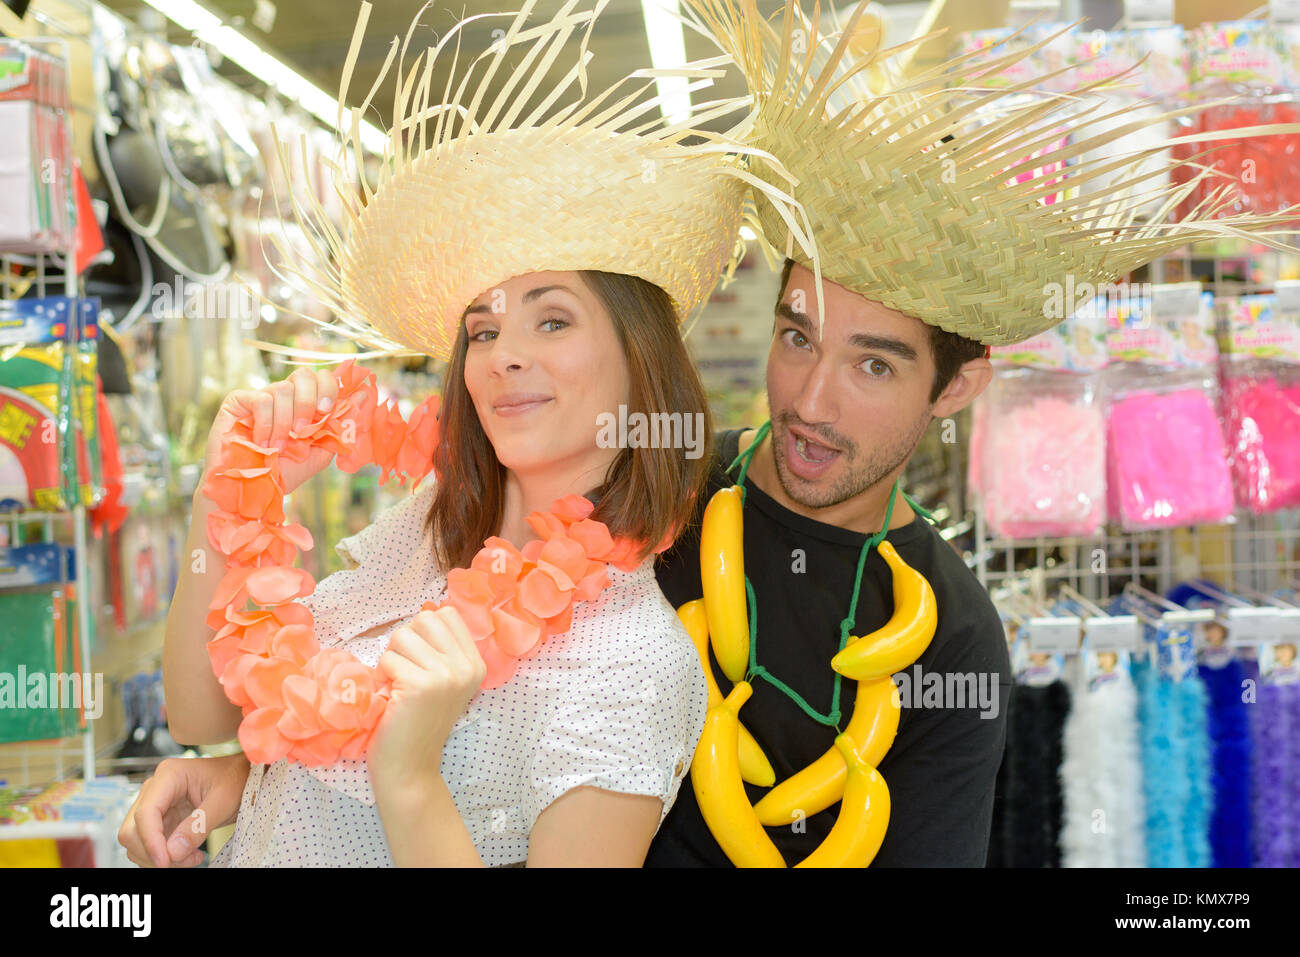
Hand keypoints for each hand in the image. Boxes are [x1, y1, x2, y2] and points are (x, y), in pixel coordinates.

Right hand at [117, 753, 250, 866]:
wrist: (242, 777)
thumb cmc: (236, 779)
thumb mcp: (224, 802)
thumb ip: (198, 826)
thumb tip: (173, 853)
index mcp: (169, 775)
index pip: (146, 813)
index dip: (151, 841)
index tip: (164, 862)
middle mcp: (155, 789)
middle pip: (132, 830)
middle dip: (154, 852)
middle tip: (185, 862)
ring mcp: (156, 805)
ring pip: (137, 841)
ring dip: (160, 857)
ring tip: (192, 858)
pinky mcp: (161, 820)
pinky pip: (150, 845)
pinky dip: (165, 856)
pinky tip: (189, 855)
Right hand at [202, 366, 339, 494]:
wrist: (253, 490)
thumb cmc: (286, 472)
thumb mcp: (321, 450)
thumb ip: (341, 424)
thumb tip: (365, 394)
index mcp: (304, 405)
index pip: (322, 378)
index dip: (328, 389)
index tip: (326, 411)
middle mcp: (283, 397)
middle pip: (303, 374)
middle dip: (308, 401)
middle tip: (303, 429)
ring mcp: (260, 397)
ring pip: (282, 388)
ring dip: (285, 422)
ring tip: (279, 446)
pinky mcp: (238, 401)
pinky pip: (260, 399)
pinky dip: (266, 423)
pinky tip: (262, 442)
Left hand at [369, 607, 485, 794]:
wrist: (410, 768)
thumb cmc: (418, 722)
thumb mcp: (444, 681)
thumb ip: (442, 649)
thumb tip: (426, 611)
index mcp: (476, 664)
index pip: (446, 614)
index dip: (423, 631)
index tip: (419, 660)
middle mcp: (467, 667)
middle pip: (425, 618)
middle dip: (406, 641)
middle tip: (405, 673)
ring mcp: (446, 676)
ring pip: (403, 636)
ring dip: (391, 659)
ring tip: (397, 686)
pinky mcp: (420, 685)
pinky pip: (388, 659)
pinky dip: (382, 677)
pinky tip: (390, 699)